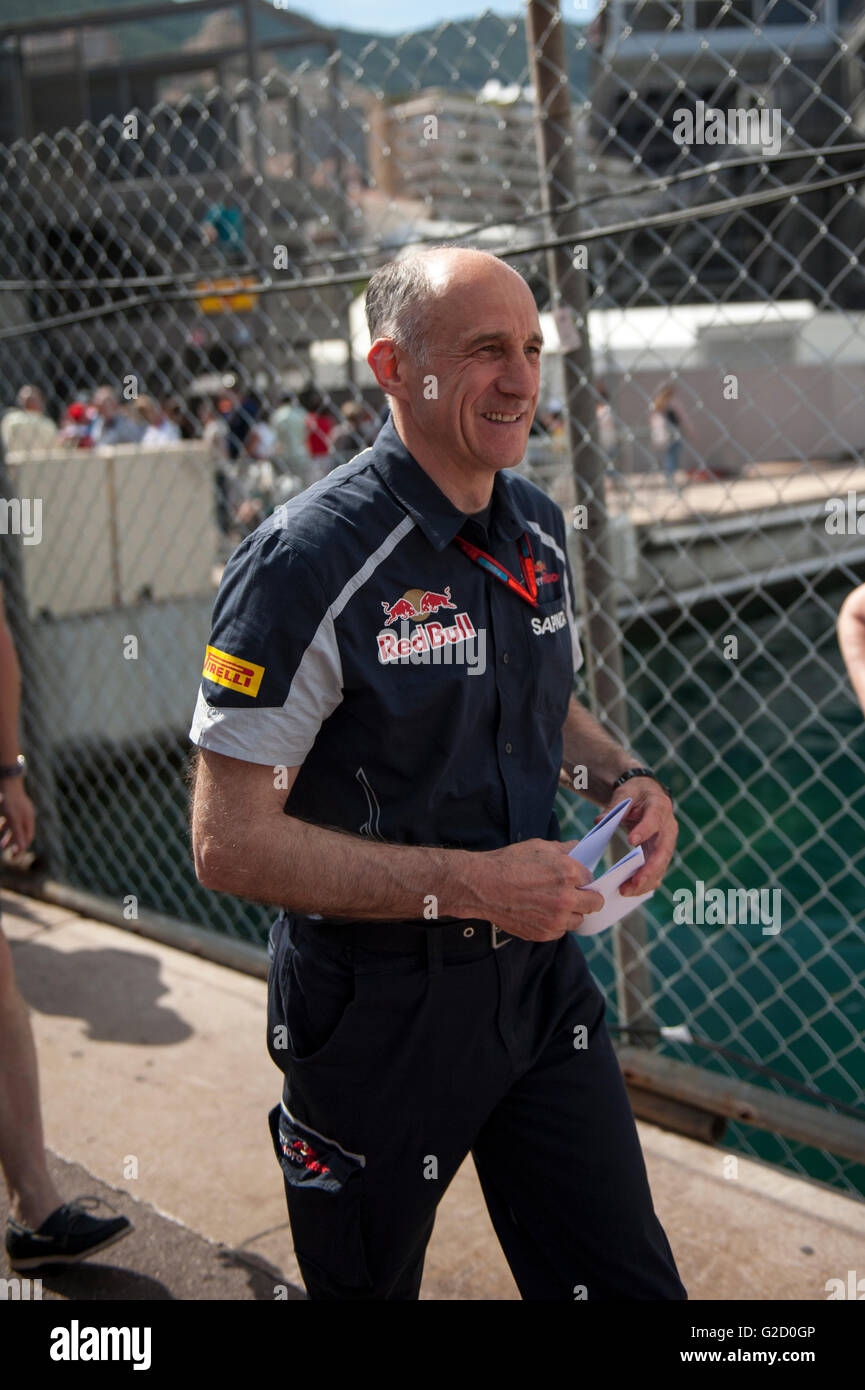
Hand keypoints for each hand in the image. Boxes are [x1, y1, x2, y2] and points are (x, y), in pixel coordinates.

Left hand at [0, 778, 35, 855]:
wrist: (6, 779)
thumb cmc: (9, 799)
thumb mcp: (12, 819)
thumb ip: (17, 834)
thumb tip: (22, 849)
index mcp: (28, 819)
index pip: (27, 838)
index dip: (21, 849)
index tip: (15, 858)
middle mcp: (26, 815)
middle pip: (22, 833)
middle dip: (13, 843)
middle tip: (5, 851)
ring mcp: (20, 809)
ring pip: (15, 826)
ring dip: (8, 835)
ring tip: (0, 842)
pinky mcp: (12, 805)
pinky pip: (11, 819)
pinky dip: (5, 826)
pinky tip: (0, 827)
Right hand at [471, 839, 604, 940]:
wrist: (482, 886)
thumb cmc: (508, 863)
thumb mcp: (539, 846)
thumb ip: (564, 849)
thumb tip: (578, 849)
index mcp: (569, 873)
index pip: (592, 879)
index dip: (583, 878)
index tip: (575, 879)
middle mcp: (566, 899)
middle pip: (594, 903)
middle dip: (587, 897)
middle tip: (575, 893)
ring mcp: (556, 919)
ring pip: (578, 920)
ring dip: (571, 912)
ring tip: (553, 903)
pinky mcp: (544, 933)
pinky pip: (560, 931)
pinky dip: (555, 923)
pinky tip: (540, 911)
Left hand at [599, 779, 676, 894]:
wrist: (649, 795)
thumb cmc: (636, 794)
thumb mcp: (625, 793)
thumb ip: (613, 807)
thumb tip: (599, 821)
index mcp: (660, 807)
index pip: (654, 820)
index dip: (644, 831)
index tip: (631, 841)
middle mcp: (668, 827)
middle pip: (662, 852)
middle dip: (648, 870)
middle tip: (631, 883)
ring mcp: (667, 843)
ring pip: (661, 866)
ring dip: (645, 882)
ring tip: (625, 891)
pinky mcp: (662, 854)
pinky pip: (656, 871)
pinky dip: (644, 883)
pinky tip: (629, 891)